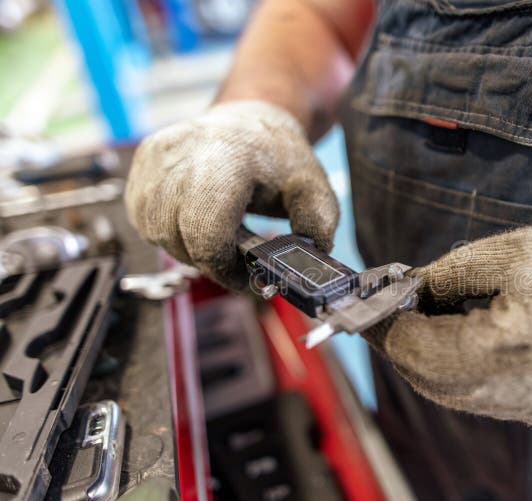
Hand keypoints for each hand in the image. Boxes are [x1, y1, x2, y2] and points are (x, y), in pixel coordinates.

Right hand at [125, 100, 338, 288]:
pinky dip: (168, 230)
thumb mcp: (312, 187)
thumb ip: (317, 222)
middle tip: (235, 258)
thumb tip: (311, 254)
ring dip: (186, 247)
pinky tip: (194, 221)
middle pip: (178, 238)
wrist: (250, 120)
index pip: (206, 233)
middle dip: (208, 260)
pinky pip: (143, 218)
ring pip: (156, 232)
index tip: (247, 275)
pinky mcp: (141, 163)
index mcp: (227, 157)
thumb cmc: (278, 157)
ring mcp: (156, 156)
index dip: (225, 267)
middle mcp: (183, 152)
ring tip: (217, 236)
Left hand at [364, 227, 531, 425]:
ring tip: (426, 317)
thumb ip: (445, 275)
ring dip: (427, 358)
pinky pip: (478, 397)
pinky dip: (456, 370)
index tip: (374, 300)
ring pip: (450, 393)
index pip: (416, 350)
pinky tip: (459, 337)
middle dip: (403, 342)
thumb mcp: (510, 253)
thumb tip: (403, 293)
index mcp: (510, 351)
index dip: (387, 324)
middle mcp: (518, 395)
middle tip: (395, 307)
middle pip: (427, 378)